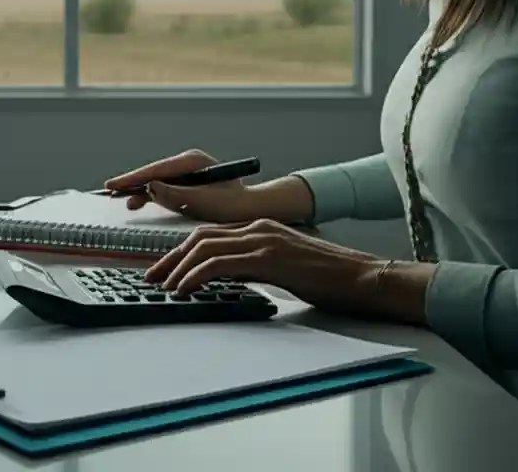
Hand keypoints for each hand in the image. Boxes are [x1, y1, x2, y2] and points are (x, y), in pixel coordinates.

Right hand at [104, 149, 312, 223]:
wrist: (251, 209)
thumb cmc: (231, 206)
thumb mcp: (201, 202)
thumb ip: (174, 195)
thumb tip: (149, 188)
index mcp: (192, 161)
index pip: (156, 169)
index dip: (132, 178)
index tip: (114, 184)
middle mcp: (188, 162)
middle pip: (153, 172)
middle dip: (132, 182)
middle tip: (110, 190)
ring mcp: (188, 171)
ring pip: (156, 179)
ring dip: (139, 190)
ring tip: (122, 200)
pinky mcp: (188, 181)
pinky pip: (164, 186)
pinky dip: (150, 194)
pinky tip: (138, 202)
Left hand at [143, 219, 432, 323]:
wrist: (365, 279)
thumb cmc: (331, 280)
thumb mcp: (284, 269)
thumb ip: (256, 267)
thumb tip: (227, 279)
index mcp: (261, 228)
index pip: (210, 235)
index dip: (182, 252)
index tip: (165, 271)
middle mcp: (258, 227)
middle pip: (200, 237)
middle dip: (171, 258)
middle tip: (152, 279)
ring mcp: (263, 239)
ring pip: (204, 247)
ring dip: (178, 268)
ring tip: (163, 287)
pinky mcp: (269, 256)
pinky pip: (219, 264)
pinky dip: (196, 276)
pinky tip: (185, 289)